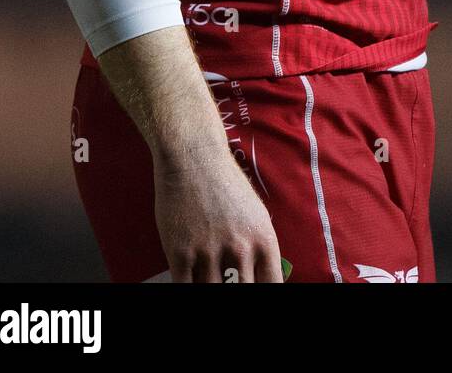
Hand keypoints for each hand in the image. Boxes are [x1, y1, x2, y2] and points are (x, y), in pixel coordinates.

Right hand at [153, 146, 283, 282]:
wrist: (193, 157)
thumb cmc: (225, 183)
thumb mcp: (255, 214)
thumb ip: (259, 249)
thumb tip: (262, 279)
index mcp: (263, 239)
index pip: (271, 285)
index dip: (264, 294)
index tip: (253, 289)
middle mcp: (239, 248)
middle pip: (242, 292)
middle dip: (236, 290)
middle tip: (229, 283)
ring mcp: (209, 252)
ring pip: (213, 293)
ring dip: (212, 288)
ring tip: (210, 280)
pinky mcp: (180, 253)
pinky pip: (185, 288)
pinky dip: (189, 288)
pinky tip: (191, 282)